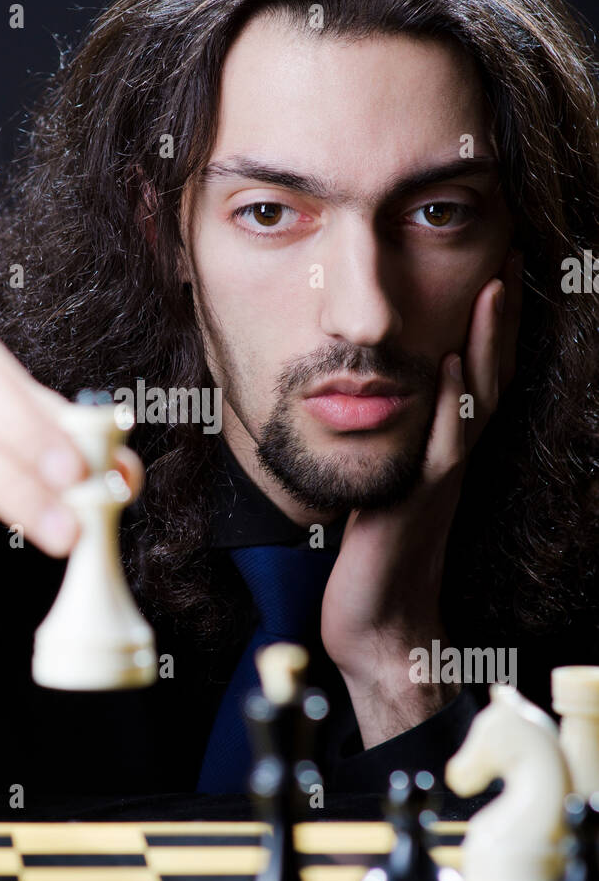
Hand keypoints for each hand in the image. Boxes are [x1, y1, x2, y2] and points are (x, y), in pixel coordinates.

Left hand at [319, 250, 522, 746]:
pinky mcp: (417, 503)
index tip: (494, 266)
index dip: (487, 324)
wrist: (378, 625)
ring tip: (493, 289)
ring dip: (486, 346)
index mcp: (440, 450)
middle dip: (499, 317)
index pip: (474, 375)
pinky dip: (450, 408)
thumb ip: (388, 449)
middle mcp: (449, 458)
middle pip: (487, 375)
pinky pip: (441, 449)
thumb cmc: (371, 559)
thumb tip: (370, 407)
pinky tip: (452, 369)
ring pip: (474, 403)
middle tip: (511, 256)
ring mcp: (438, 479)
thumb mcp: (380, 488)